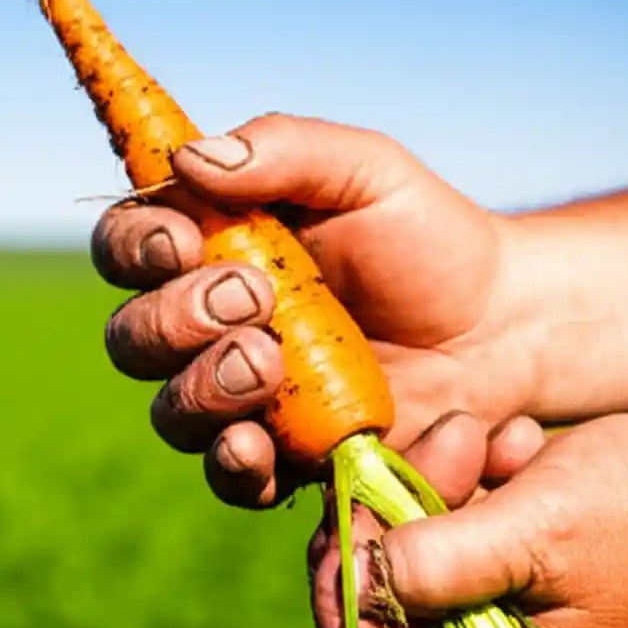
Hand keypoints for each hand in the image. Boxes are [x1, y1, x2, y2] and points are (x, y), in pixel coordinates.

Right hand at [92, 112, 537, 506]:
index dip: (135, 247)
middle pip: (133, 338)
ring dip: (203, 388)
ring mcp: (238, 399)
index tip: (183, 241)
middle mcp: (204, 328)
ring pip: (171, 412)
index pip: (127, 247)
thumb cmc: (424, 237)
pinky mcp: (282, 458)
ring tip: (267, 362)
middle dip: (175, 320)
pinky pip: (231, 477)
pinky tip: (259, 445)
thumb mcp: (365, 171)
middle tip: (253, 299)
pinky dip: (234, 466)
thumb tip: (191, 158)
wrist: (500, 325)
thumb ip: (285, 150)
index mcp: (209, 248)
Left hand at [310, 412, 627, 627]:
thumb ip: (448, 563)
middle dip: (391, 509)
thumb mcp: (541, 537)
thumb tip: (363, 577)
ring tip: (496, 442)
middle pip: (366, 588)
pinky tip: (517, 449)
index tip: (351, 527)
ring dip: (433, 472)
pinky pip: (431, 501)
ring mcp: (467, 588)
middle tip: (444, 453)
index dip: (341, 598)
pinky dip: (462, 465)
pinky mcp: (474, 540)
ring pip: (392, 532)